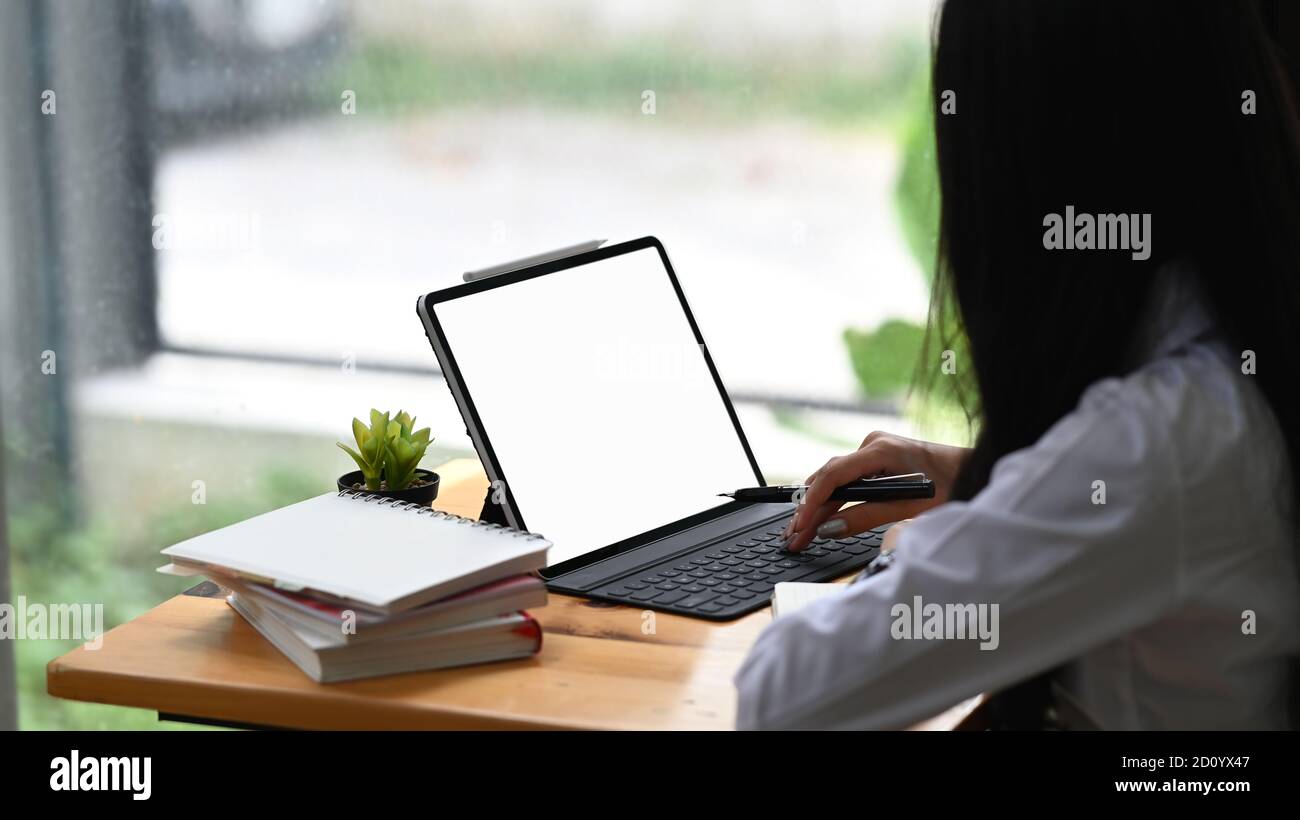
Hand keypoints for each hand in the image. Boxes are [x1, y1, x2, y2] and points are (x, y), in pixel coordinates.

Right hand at [784, 432, 967, 551]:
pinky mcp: (877, 458)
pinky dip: (833, 499)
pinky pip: (846, 479)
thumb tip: (830, 529)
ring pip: (835, 479)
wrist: (974, 468)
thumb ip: (867, 517)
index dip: (811, 503)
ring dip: (818, 506)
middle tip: (793, 537)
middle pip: (829, 479)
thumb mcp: (911, 507)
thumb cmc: (952, 484)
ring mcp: (874, 449)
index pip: (833, 476)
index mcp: (881, 450)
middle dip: (809, 510)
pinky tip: (819, 517)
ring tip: (800, 532)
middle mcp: (872, 445)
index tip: (800, 526)